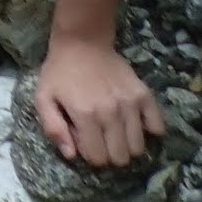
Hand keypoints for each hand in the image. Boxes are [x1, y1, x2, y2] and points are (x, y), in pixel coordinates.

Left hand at [34, 37, 164, 167]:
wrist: (82, 43)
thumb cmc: (60, 72)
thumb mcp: (43, 98)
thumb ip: (53, 128)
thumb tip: (71, 156)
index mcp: (85, 115)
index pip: (98, 158)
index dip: (90, 155)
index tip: (84, 141)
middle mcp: (111, 112)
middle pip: (120, 157)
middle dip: (109, 154)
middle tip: (100, 137)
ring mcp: (131, 103)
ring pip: (138, 147)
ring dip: (126, 145)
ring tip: (115, 130)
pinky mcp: (144, 94)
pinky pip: (158, 127)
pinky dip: (149, 130)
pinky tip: (134, 122)